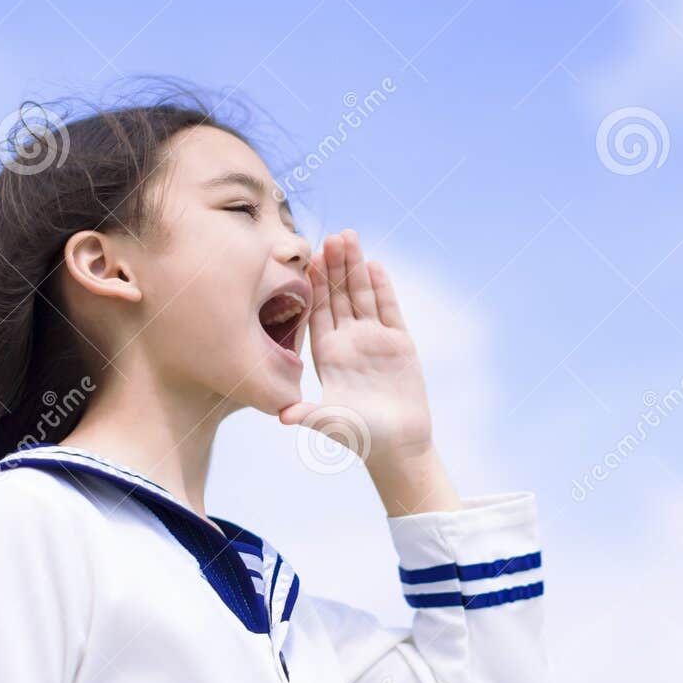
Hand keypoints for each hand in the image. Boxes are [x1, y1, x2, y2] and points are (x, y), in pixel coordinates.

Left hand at [278, 229, 434, 477]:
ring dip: (356, 268)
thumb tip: (283, 417)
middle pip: (339, 295)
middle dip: (334, 266)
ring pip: (362, 295)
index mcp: (326, 354)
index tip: (308, 259)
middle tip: (331, 236)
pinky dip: (382, 288)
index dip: (313, 285)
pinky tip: (375, 265)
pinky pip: (389, 309)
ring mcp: (373, 339)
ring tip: (351, 237)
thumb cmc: (359, 436)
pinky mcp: (399, 342)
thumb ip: (308, 414)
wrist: (398, 445)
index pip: (317, 311)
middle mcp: (348, 341)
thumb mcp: (330, 421)